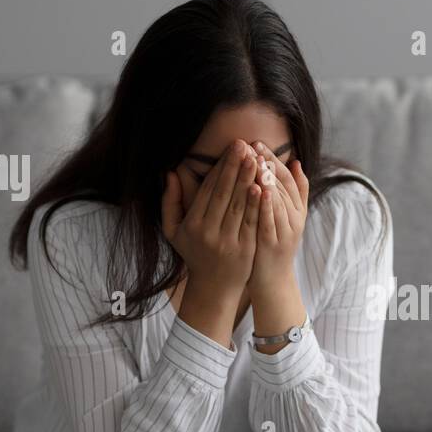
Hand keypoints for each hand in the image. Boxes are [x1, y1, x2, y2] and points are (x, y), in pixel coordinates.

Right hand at [161, 139, 260, 298]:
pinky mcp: (245, 250)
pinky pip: (251, 222)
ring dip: (248, 181)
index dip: (221, 168)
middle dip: (235, 167)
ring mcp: (227, 242)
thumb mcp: (174, 230)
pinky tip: (261, 187)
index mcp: (192, 225)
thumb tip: (170, 173)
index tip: (231, 148)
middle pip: (224, 194)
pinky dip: (256, 205)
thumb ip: (170, 202)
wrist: (214, 286)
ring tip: (256, 159)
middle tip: (245, 145)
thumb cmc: (194, 253)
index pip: (208, 190)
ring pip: (239, 206)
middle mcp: (208, 232)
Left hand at [249, 142, 308, 294]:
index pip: (287, 177)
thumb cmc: (272, 245)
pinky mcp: (275, 244)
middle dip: (267, 164)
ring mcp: (286, 231)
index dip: (273, 159)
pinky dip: (267, 205)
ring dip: (268, 180)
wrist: (272, 281)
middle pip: (283, 186)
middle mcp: (295, 218)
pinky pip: (272, 221)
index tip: (256, 143)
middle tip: (253, 145)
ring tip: (257, 161)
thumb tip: (297, 162)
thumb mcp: (285, 216)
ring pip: (279, 201)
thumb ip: (293, 193)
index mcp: (297, 209)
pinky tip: (260, 190)